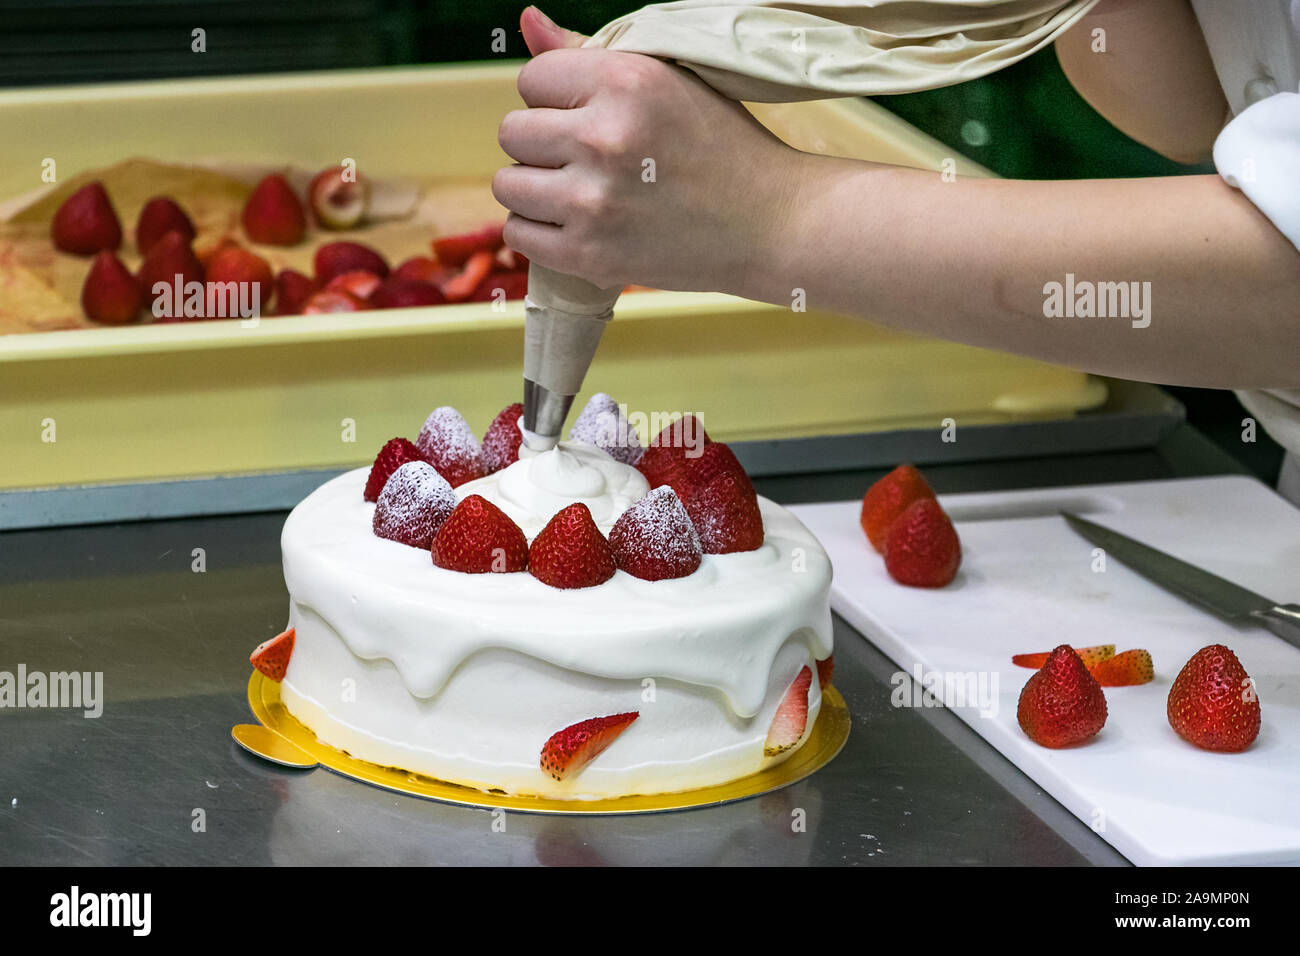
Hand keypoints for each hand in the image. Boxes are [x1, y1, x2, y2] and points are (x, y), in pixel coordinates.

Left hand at [492, 7, 805, 293]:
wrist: (772, 225)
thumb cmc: (723, 147)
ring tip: (580, 192)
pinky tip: (578, 224)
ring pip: (508, 185)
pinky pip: (519, 234)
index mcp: (625, 81)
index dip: (557, 98)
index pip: (532, 79)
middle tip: (588, 159)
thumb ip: (588, 54)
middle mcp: (604, 137)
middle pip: (513, 132)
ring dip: (535, 188)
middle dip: (542, 144)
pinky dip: (540, 231)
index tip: (590, 118)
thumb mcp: (667, 81)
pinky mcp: (589, 254)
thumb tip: (526, 21)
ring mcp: (593, 201)